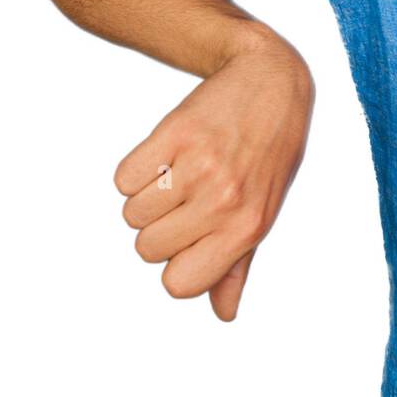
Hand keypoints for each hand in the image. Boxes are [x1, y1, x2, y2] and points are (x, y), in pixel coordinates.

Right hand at [113, 29, 313, 319]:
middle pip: (147, 249)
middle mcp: (225, 199)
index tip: (195, 235)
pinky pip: (124, 178)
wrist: (272, 80)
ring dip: (147, 197)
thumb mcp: (265, 208)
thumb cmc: (268, 153)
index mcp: (247, 226)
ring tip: (183, 168)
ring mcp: (200, 165)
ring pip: (132, 215)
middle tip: (192, 192)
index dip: (177, 264)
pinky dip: (137, 169)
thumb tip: (224, 316)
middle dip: (161, 227)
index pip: (178, 285)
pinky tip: (170, 151)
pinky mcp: (175, 133)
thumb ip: (238, 264)